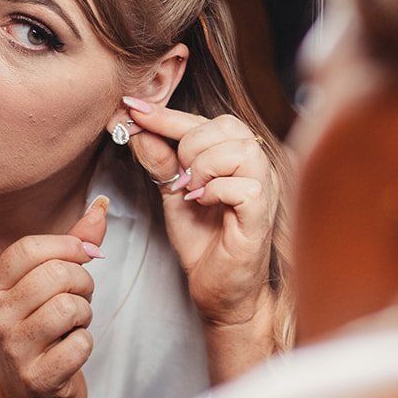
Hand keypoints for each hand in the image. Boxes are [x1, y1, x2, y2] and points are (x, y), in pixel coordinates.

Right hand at [0, 197, 107, 397]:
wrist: (26, 396)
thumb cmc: (42, 330)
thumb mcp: (48, 285)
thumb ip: (73, 244)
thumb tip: (102, 205)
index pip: (28, 249)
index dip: (66, 246)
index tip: (83, 257)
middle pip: (56, 275)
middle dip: (83, 284)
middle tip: (78, 300)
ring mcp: (14, 349)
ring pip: (70, 308)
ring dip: (85, 315)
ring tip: (72, 326)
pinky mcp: (38, 379)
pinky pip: (80, 345)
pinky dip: (86, 345)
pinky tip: (71, 352)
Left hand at [122, 98, 278, 326]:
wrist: (218, 289)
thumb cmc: (203, 242)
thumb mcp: (172, 194)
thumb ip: (160, 161)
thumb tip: (139, 129)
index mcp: (235, 156)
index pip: (204, 121)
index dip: (166, 114)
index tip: (132, 108)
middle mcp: (256, 166)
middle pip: (226, 126)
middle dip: (190, 146)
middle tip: (180, 177)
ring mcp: (265, 188)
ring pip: (239, 150)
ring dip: (204, 168)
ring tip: (193, 191)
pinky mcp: (263, 214)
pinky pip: (243, 186)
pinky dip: (215, 192)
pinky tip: (204, 205)